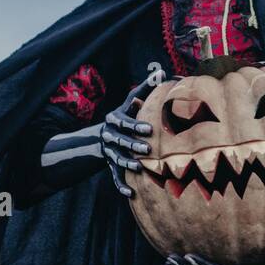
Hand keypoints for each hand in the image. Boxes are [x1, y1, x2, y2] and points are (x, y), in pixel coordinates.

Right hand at [39, 76, 162, 197]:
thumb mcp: (132, 101)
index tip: (150, 129)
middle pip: (119, 140)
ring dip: (127, 164)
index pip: (124, 121)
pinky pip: (114, 176)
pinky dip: (121, 185)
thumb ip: (146, 87)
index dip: (135, 125)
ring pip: (116, 158)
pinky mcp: (110, 165)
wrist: (103, 134)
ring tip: (140, 169)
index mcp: (115, 118)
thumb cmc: (126, 115)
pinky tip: (131, 193)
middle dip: (132, 145)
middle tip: (148, 150)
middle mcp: (109, 134)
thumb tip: (161, 71)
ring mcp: (109, 151)